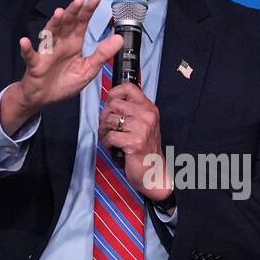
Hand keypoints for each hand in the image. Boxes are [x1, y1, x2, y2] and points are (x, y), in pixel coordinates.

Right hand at [4, 0, 122, 130]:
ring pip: (50, 34)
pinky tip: (24, 42)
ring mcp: (47, 52)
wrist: (44, 97)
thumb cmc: (64, 82)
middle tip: (80, 0)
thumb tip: (119, 39)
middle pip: (66, 24)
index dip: (88, 11)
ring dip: (54, 23)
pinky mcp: (35, 64)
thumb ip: (103, 54)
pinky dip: (26, 49)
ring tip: (59, 13)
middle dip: (73, 12)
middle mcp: (60, 44)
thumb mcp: (88, 69)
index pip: (81, 23)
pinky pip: (30, 55)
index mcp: (74, 44)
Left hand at [98, 82, 172, 202]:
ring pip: (110, 120)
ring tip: (109, 138)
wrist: (154, 171)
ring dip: (104, 130)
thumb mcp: (143, 124)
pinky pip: (111, 136)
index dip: (114, 93)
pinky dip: (107, 142)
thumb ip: (132, 111)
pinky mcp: (135, 142)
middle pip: (114, 104)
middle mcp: (148, 116)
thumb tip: (111, 101)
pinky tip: (113, 146)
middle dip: (105, 116)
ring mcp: (142, 129)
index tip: (110, 102)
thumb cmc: (146, 149)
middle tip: (107, 126)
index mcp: (150, 109)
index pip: (130, 88)